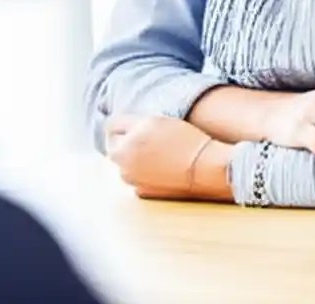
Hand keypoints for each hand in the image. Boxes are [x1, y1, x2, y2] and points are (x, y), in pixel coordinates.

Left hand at [105, 115, 232, 201]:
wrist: (205, 167)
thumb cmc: (183, 141)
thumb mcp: (153, 121)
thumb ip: (126, 123)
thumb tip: (109, 128)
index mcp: (120, 148)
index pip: (112, 128)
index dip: (129, 123)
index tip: (142, 124)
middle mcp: (122, 167)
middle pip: (118, 147)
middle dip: (130, 142)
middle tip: (154, 137)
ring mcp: (133, 182)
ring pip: (129, 163)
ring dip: (138, 157)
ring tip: (163, 152)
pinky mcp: (145, 193)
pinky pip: (140, 177)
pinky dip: (148, 172)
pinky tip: (166, 166)